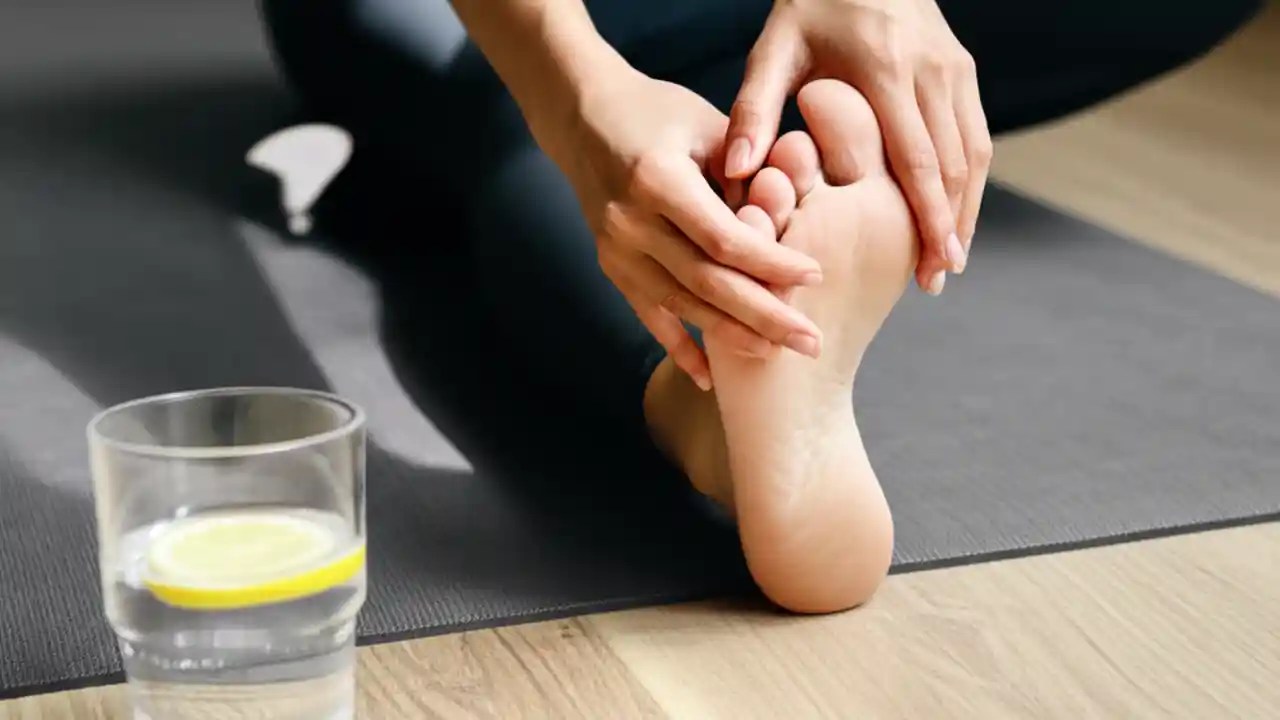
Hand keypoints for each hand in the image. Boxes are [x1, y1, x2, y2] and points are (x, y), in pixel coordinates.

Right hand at [542, 67, 824, 388]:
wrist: (584, 117)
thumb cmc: (659, 113)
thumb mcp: (706, 123)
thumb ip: (746, 172)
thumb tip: (789, 219)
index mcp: (657, 180)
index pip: (724, 237)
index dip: (771, 262)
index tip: (815, 275)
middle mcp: (630, 222)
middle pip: (705, 281)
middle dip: (762, 316)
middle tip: (810, 341)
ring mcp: (616, 250)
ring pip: (680, 305)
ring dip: (729, 336)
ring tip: (776, 355)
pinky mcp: (612, 267)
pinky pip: (650, 316)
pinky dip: (680, 348)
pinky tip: (710, 378)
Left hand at [724, 0, 992, 294]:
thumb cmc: (806, 7)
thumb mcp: (773, 50)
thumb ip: (754, 110)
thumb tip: (738, 171)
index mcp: (885, 71)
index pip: (916, 161)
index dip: (926, 220)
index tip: (928, 268)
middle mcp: (931, 70)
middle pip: (953, 166)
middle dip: (950, 228)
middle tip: (937, 280)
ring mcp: (954, 67)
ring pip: (974, 153)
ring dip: (966, 209)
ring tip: (950, 261)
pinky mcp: (962, 67)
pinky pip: (975, 133)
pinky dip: (970, 180)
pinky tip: (955, 215)